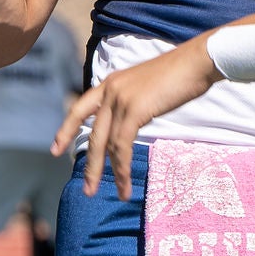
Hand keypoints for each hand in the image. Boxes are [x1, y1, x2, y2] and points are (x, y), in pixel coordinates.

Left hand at [59, 36, 220, 199]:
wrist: (198, 60)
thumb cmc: (182, 74)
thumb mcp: (147, 87)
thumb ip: (133, 101)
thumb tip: (132, 122)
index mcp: (110, 82)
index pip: (80, 108)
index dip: (66, 130)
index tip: (56, 150)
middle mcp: (110, 90)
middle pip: (92, 134)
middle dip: (89, 165)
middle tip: (86, 188)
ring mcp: (120, 99)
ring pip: (107, 144)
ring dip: (110, 173)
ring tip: (118, 194)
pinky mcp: (134, 109)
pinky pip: (122, 145)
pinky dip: (122, 168)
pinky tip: (126, 183)